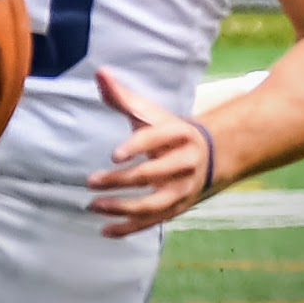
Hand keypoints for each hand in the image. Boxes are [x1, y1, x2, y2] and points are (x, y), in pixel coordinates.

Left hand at [86, 67, 215, 238]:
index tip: (113, 155)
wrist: (212, 155)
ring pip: (154, 204)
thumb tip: (99, 73)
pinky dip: (130, 228)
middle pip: (151, 174)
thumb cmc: (170, 131)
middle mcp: (184, 163)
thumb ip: (123, 96)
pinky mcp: (177, 207)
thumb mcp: (151, 113)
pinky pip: (153, 222)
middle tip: (91, 181)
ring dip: (123, 208)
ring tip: (94, 205)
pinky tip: (106, 230)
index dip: (136, 146)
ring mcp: (183, 189)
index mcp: (179, 133)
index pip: (157, 138)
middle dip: (121, 180)